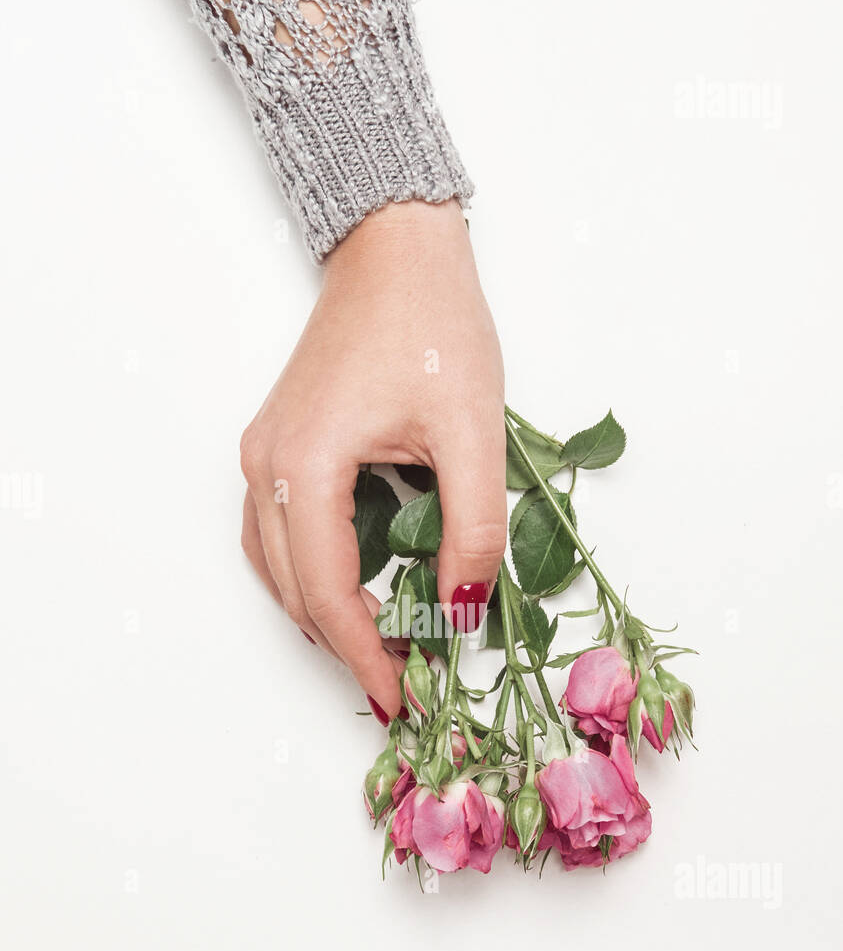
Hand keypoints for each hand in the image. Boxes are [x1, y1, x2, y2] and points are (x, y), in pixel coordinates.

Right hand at [240, 199, 505, 719]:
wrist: (394, 251)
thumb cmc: (433, 323)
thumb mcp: (473, 433)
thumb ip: (473, 531)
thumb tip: (464, 611)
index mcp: (304, 467)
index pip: (328, 595)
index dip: (367, 658)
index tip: (406, 699)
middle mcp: (266, 467)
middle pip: (296, 593)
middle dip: (349, 647)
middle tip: (408, 682)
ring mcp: (261, 456)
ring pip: (278, 571)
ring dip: (327, 615)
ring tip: (386, 646)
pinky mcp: (275, 447)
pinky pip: (274, 537)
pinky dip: (311, 576)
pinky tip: (353, 590)